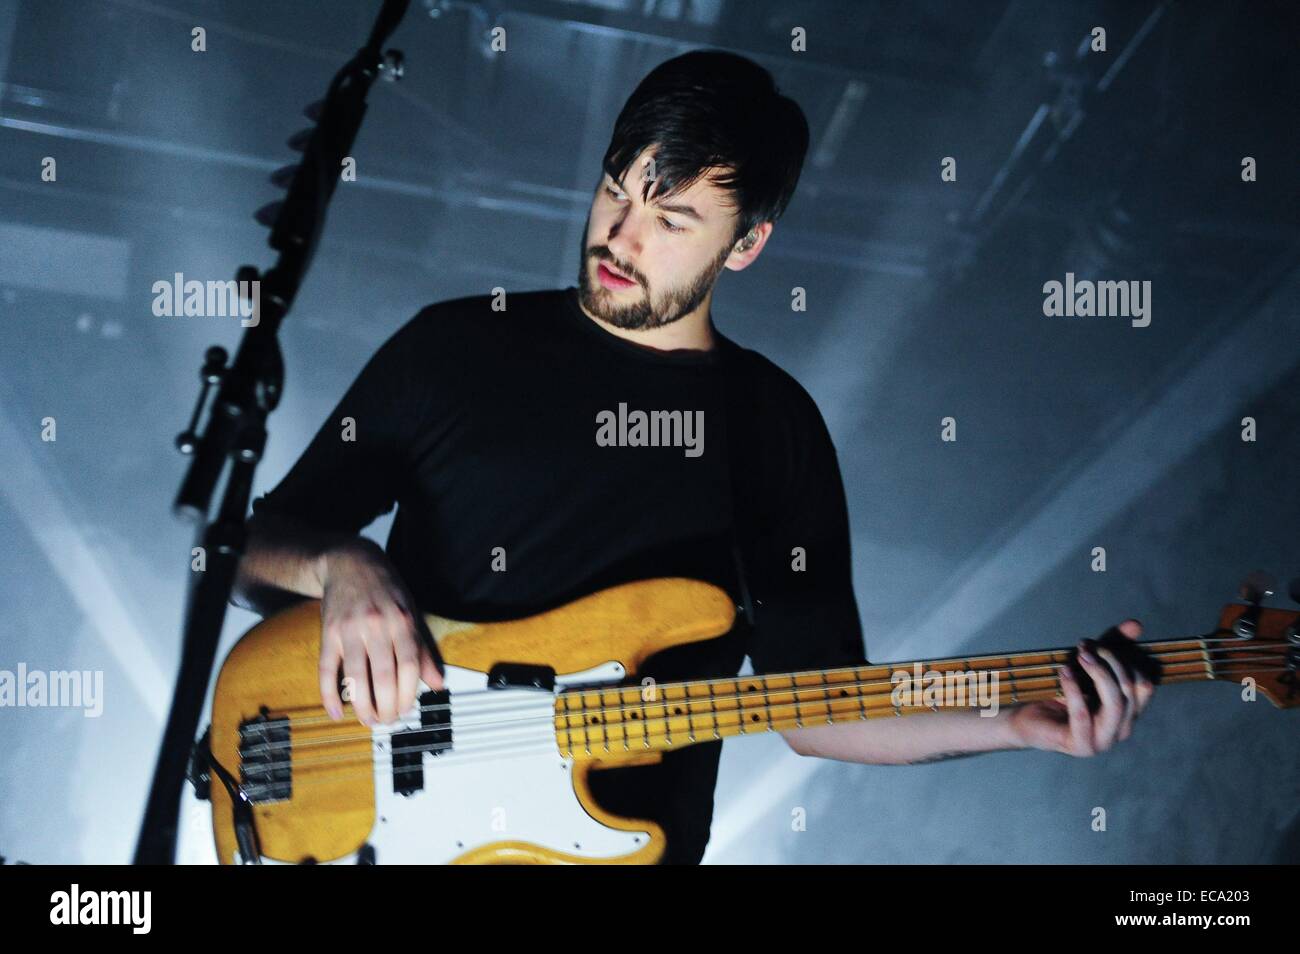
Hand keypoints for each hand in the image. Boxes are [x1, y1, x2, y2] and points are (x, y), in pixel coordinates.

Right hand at [317, 539, 443, 725]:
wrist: (350, 562)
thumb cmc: (386, 590)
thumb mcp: (411, 612)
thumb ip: (423, 650)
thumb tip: (438, 684)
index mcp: (401, 621)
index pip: (408, 666)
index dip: (409, 694)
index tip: (407, 710)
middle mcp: (376, 626)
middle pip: (383, 676)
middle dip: (386, 707)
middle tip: (388, 721)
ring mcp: (350, 630)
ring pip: (355, 677)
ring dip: (362, 706)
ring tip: (368, 720)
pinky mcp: (328, 633)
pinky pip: (327, 669)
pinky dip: (330, 694)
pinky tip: (336, 712)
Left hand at [1011, 619, 1154, 755]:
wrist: (1027, 717)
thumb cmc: (1061, 691)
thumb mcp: (1087, 666)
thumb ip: (1111, 646)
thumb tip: (1136, 624)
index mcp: (1129, 712)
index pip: (1144, 684)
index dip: (1125, 659)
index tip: (1097, 643)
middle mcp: (1122, 729)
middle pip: (1132, 689)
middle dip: (1110, 661)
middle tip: (1084, 647)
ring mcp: (1104, 741)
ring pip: (1116, 703)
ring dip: (1098, 673)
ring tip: (1079, 656)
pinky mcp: (1081, 746)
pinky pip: (1083, 714)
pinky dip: (1073, 689)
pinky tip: (1063, 672)